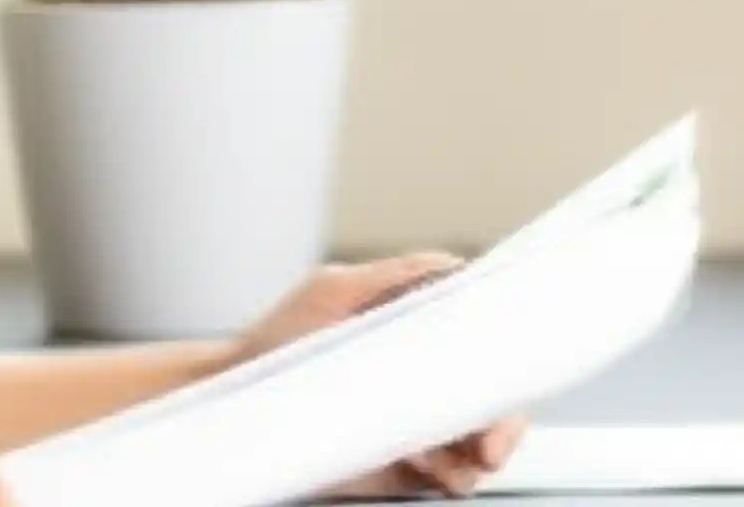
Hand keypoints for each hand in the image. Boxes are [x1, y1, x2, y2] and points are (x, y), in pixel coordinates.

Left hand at [233, 252, 527, 499]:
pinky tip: (419, 467)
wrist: (232, 395)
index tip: (510, 384)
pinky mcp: (396, 466)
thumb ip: (395, 275)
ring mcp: (414, 425)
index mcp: (422, 339)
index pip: (488, 351)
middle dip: (503, 427)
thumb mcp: (333, 290)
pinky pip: (442, 477)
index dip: (510, 367)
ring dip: (471, 458)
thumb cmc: (279, 340)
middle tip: (487, 448)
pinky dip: (444, 477)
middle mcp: (427, 383)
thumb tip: (453, 266)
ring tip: (439, 460)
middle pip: (493, 406)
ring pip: (474, 450)